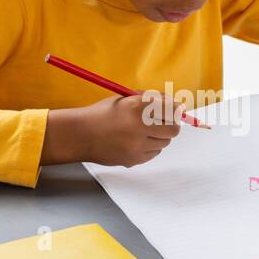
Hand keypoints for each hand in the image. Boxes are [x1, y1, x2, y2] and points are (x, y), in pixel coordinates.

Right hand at [42, 91, 186, 167]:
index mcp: (138, 106)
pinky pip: (154, 153)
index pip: (172, 109)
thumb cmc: (104, 113)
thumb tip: (177, 105)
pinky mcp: (135, 159)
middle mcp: (139, 126)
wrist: (81, 135)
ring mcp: (137, 145)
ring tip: (142, 131)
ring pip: (165, 142)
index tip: (175, 109)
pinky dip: (150, 147)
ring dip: (159, 136)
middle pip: (174, 129)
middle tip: (162, 121)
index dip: (176, 109)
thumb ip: (152, 99)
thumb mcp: (127, 98)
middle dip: (171, 124)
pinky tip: (135, 141)